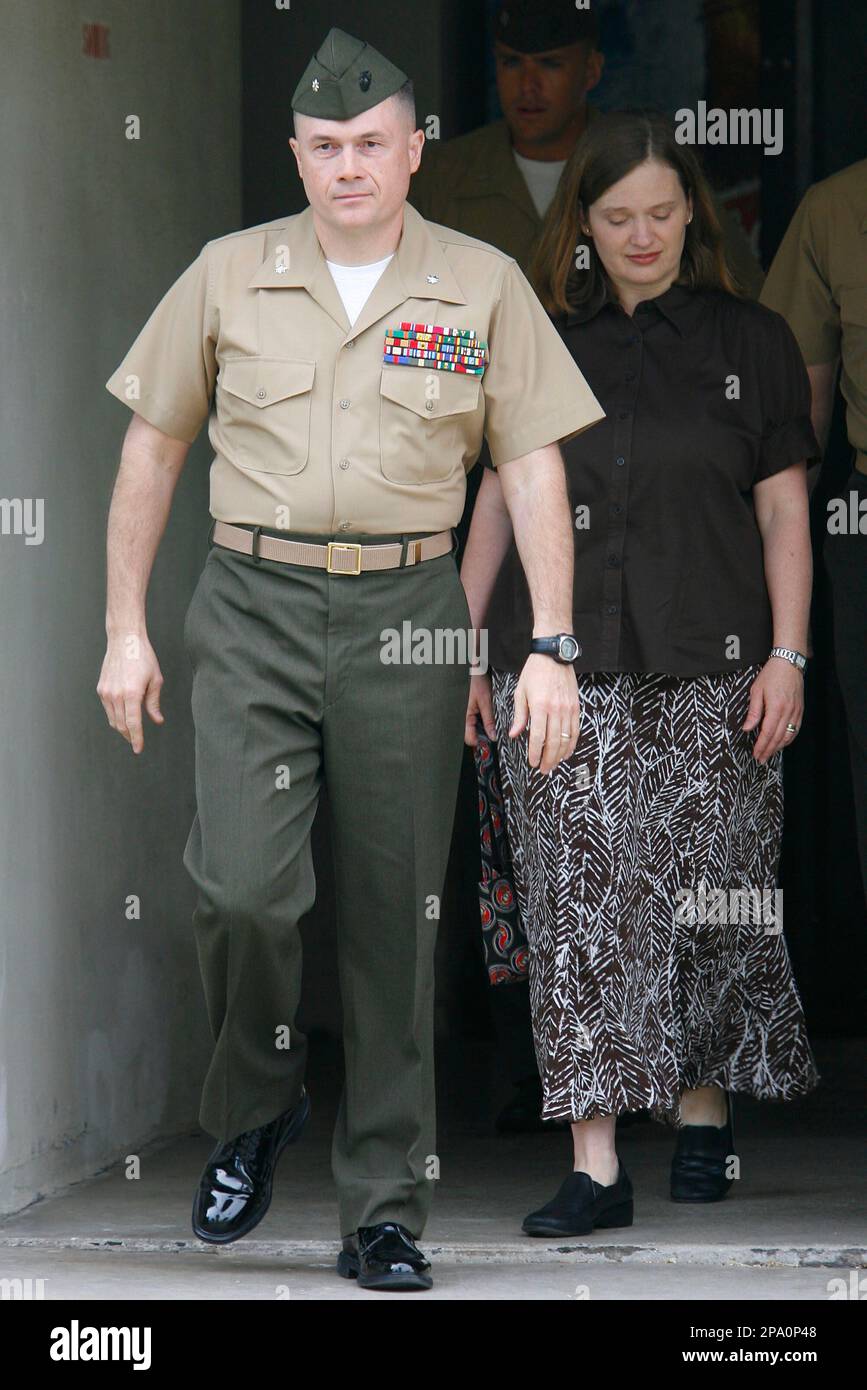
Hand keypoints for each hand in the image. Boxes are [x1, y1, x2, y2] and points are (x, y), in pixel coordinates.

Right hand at [97, 631, 164, 753]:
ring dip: (122, 727)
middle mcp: (116, 695)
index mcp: (132, 693)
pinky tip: (123, 715)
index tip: (138, 749)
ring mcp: (106, 692)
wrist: (124, 640)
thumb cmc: (143, 657)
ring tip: (131, 730)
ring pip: (113, 719)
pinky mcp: (101, 689)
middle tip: (137, 741)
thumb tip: (157, 720)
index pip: (133, 724)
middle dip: (129, 736)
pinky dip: (115, 716)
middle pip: (121, 725)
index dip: (136, 739)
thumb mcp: (155, 680)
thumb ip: (154, 703)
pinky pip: (108, 709)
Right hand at [465, 671, 495, 746]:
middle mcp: (459, 717)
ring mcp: (459, 713)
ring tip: (485, 716)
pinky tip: (480, 711)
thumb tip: (493, 736)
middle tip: (490, 728)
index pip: (470, 739)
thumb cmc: (476, 681)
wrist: (469, 668)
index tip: (490, 739)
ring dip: (477, 726)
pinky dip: (475, 719)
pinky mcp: (460, 709)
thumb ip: (489, 721)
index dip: (481, 742)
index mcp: (464, 717)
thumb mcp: (486, 702)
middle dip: (479, 734)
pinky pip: (467, 719)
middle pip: (468, 735)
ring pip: (468, 727)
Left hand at [510, 653, 579, 772]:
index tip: (533, 762)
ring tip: (554, 764)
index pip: (538, 737)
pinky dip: (572, 744)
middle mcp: (556, 709)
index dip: (536, 753)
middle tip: (544, 770)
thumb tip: (514, 735)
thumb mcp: (521, 692)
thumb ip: (519, 716)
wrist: (554, 655)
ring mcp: (568, 708)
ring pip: (566, 738)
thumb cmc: (534, 672)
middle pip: (554, 741)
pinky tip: (566, 752)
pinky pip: (575, 730)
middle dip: (549, 759)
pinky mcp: (576, 707)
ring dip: (560, 755)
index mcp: (539, 706)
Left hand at [743, 658, 803, 762]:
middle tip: (761, 760)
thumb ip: (753, 711)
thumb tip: (747, 729)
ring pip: (788, 736)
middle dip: (769, 750)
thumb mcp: (756, 691)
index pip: (768, 733)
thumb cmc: (771, 675)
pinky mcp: (800, 710)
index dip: (762, 746)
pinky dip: (788, 739)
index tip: (756, 754)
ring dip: (779, 747)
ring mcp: (796, 712)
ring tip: (769, 754)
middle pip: (778, 737)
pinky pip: (795, 729)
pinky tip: (781, 743)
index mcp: (776, 707)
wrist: (789, 663)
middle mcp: (788, 712)